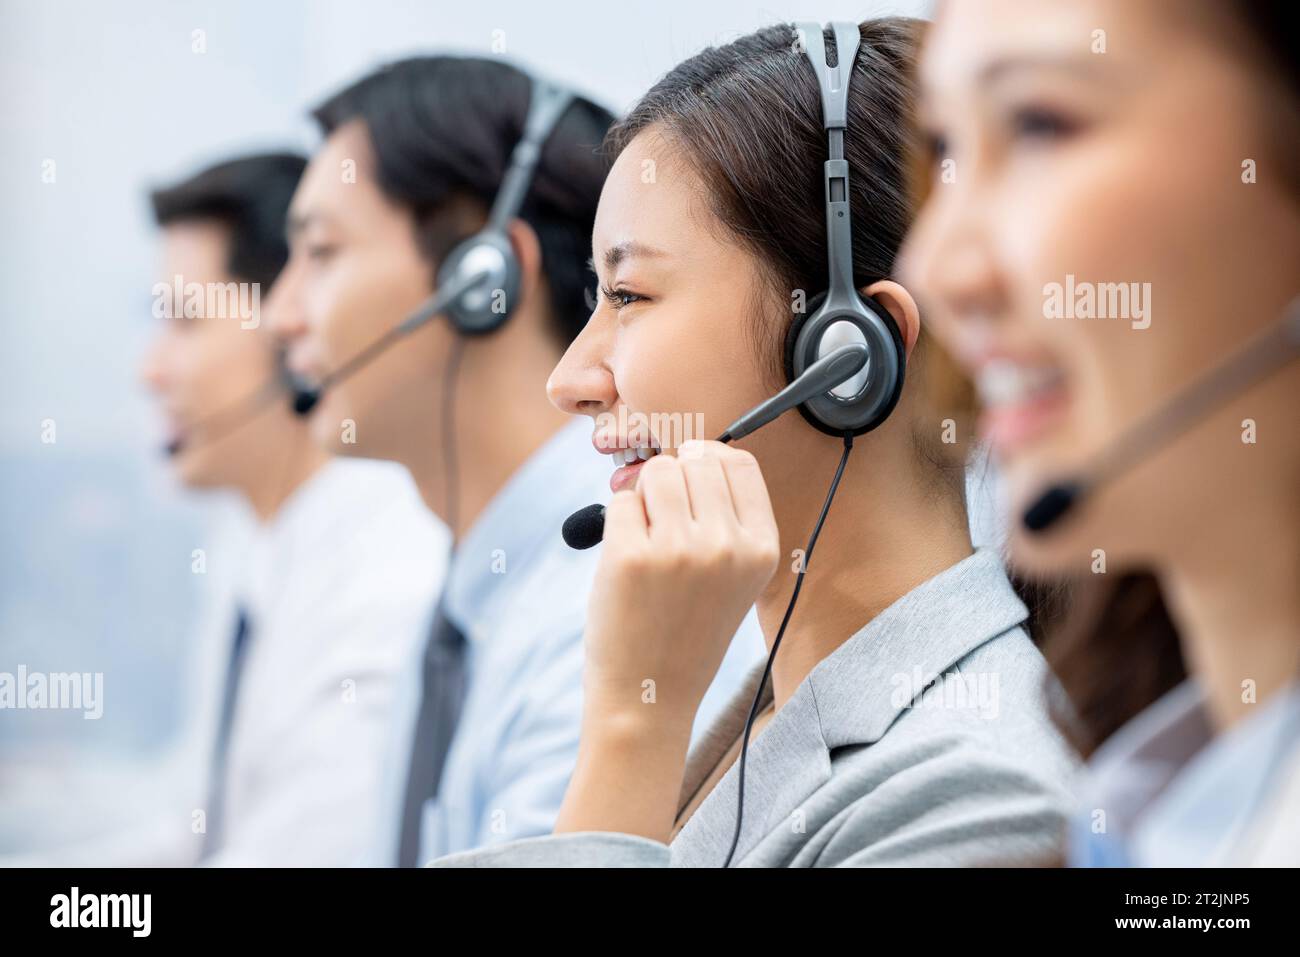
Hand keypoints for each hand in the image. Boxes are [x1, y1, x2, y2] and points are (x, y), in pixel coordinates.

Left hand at [585, 439, 779, 725]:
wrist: (651, 695)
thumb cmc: (687, 630)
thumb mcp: (734, 576)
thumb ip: (728, 516)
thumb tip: (693, 451)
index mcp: (761, 549)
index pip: (740, 463)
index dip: (709, 459)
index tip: (690, 479)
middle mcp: (727, 546)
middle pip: (695, 459)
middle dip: (673, 479)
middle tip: (664, 525)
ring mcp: (679, 550)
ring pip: (658, 471)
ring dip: (645, 497)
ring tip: (648, 543)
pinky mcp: (631, 557)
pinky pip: (622, 502)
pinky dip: (617, 524)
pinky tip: (627, 564)